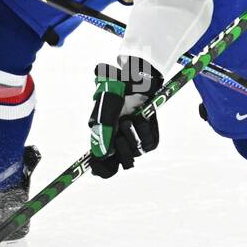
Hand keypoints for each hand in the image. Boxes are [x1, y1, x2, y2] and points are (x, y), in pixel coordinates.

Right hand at [88, 58, 162, 178]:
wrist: (139, 78)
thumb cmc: (118, 91)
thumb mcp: (105, 110)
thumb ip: (103, 132)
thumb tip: (100, 155)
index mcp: (104, 136)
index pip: (102, 163)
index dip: (101, 168)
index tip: (97, 169)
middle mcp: (118, 140)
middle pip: (120, 162)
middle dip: (121, 149)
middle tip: (119, 135)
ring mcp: (134, 138)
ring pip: (135, 153)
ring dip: (132, 136)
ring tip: (129, 119)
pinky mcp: (149, 134)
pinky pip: (149, 143)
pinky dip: (145, 131)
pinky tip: (141, 119)